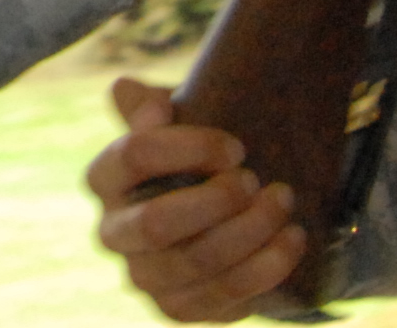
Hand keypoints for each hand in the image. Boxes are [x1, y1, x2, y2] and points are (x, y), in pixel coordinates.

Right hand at [89, 76, 306, 320]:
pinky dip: (266, 266)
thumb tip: (130, 91)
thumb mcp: (174, 127)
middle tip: (255, 180)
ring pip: (198, 260)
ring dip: (251, 230)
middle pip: (155, 222)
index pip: (132, 156)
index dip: (186, 148)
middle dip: (216, 200)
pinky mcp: (177, 309)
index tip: (235, 146)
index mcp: (104, 178)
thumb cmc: (194, 163)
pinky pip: (225, 295)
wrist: (219, 218)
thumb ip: (147, 107)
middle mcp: (113, 232)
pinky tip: (292, 237)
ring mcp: (144, 276)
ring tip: (285, 201)